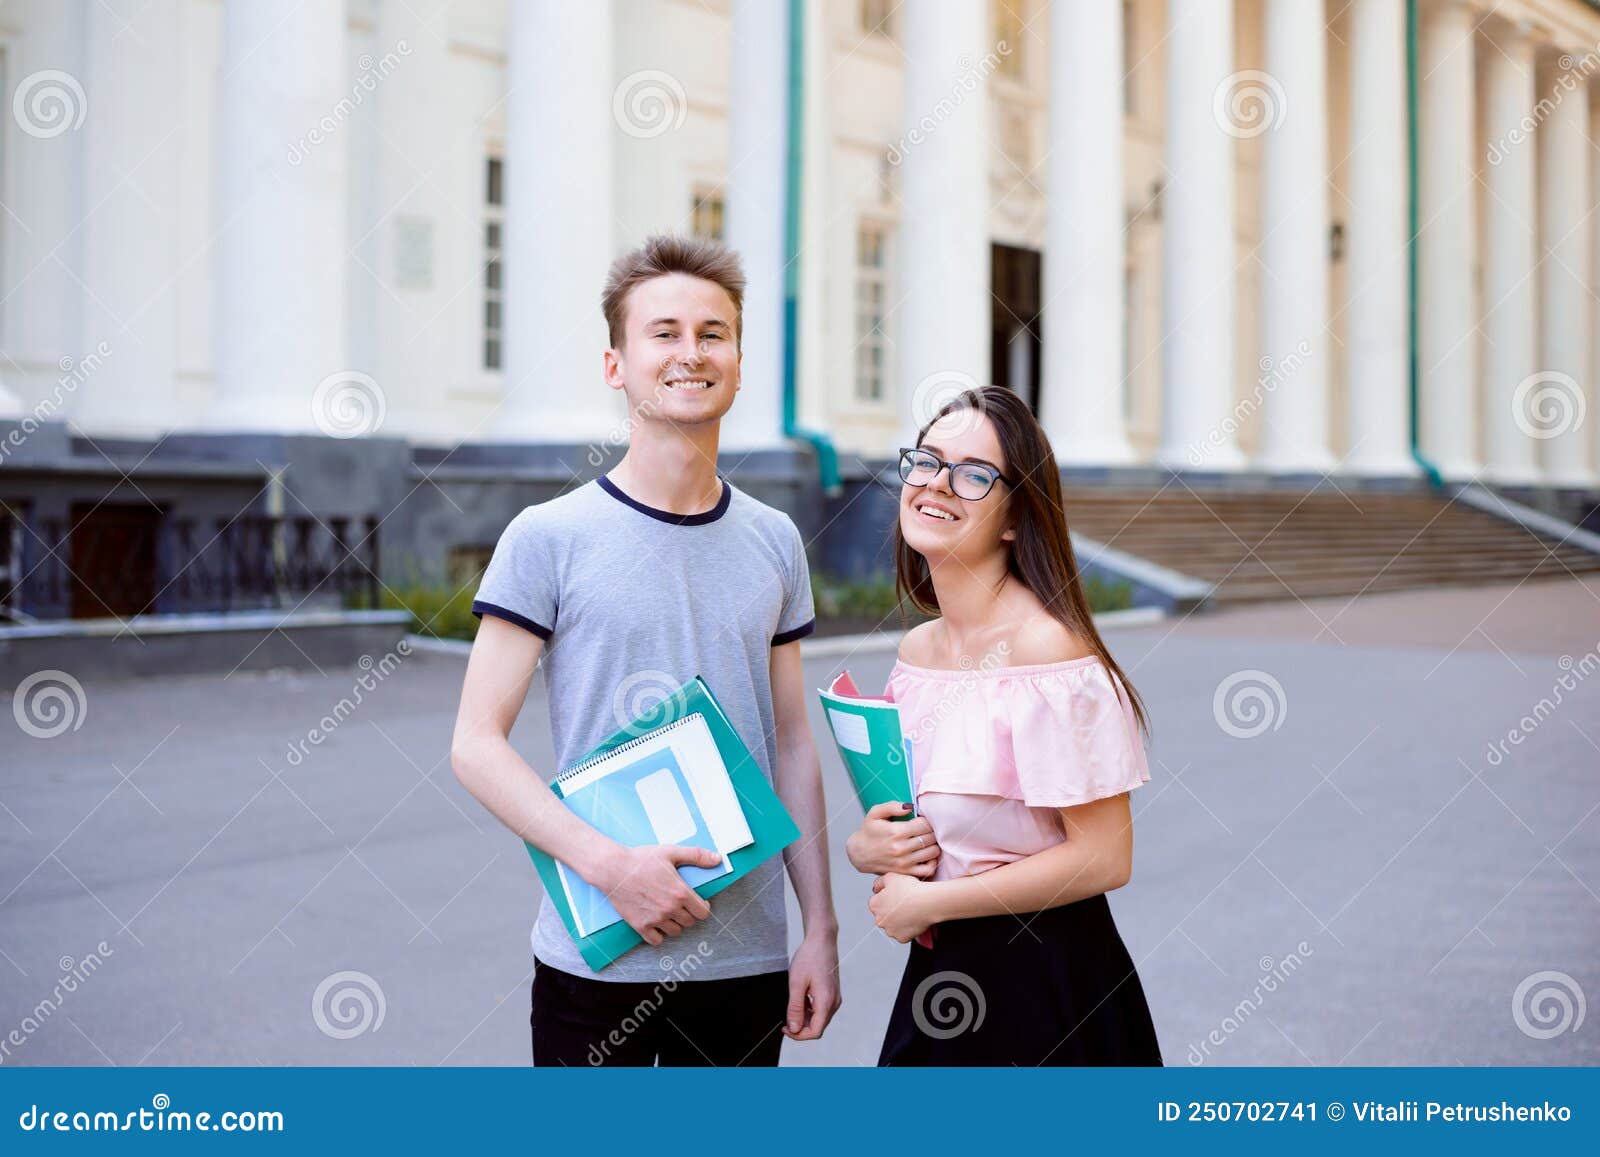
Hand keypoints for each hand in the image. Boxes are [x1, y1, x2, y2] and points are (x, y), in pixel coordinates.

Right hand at [592, 844, 721, 945]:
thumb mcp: (671, 852)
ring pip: (675, 932)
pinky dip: (658, 934)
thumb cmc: (640, 860)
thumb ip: (696, 856)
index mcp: (680, 892)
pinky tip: (656, 923)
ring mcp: (655, 919)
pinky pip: (656, 940)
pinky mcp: (640, 926)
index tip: (698, 904)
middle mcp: (670, 909)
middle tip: (681, 905)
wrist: (612, 869)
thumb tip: (717, 859)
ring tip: (668, 912)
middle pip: (689, 922)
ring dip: (675, 924)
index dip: (703, 908)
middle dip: (688, 914)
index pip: (703, 912)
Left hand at [783, 930, 841, 1040]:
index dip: (799, 1035)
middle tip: (785, 1020)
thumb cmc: (809, 958)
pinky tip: (800, 998)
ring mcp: (835, 997)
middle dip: (801, 1027)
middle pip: (818, 1026)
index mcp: (826, 1001)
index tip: (785, 1029)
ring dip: (804, 1018)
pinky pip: (821, 1009)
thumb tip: (794, 1028)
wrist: (821, 940)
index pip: (815, 1031)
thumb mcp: (796, 983)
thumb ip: (795, 1008)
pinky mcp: (832, 992)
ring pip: (819, 1018)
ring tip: (792, 1005)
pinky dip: (810, 1010)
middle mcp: (834, 1002)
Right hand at [845, 802, 940, 877]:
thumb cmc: (868, 832)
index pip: (925, 824)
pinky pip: (929, 869)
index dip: (926, 820)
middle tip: (925, 829)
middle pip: (931, 837)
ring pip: (933, 852)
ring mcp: (904, 862)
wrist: (859, 854)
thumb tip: (910, 806)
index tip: (922, 820)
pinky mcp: (906, 872)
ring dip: (933, 844)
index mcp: (896, 832)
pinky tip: (927, 854)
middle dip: (931, 831)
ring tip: (926, 840)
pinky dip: (932, 861)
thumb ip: (892, 806)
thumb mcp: (874, 813)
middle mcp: (901, 848)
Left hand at [869, 872, 936, 943]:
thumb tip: (876, 887)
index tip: (897, 895)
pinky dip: (908, 929)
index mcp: (874, 905)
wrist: (927, 902)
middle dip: (892, 911)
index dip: (888, 897)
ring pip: (893, 926)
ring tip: (911, 911)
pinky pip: (903, 934)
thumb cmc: (910, 889)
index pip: (877, 902)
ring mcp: (890, 931)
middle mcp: (879, 920)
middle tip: (904, 903)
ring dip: (899, 921)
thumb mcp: (891, 876)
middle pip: (884, 915)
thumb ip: (880, 881)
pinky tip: (914, 919)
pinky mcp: (901, 938)